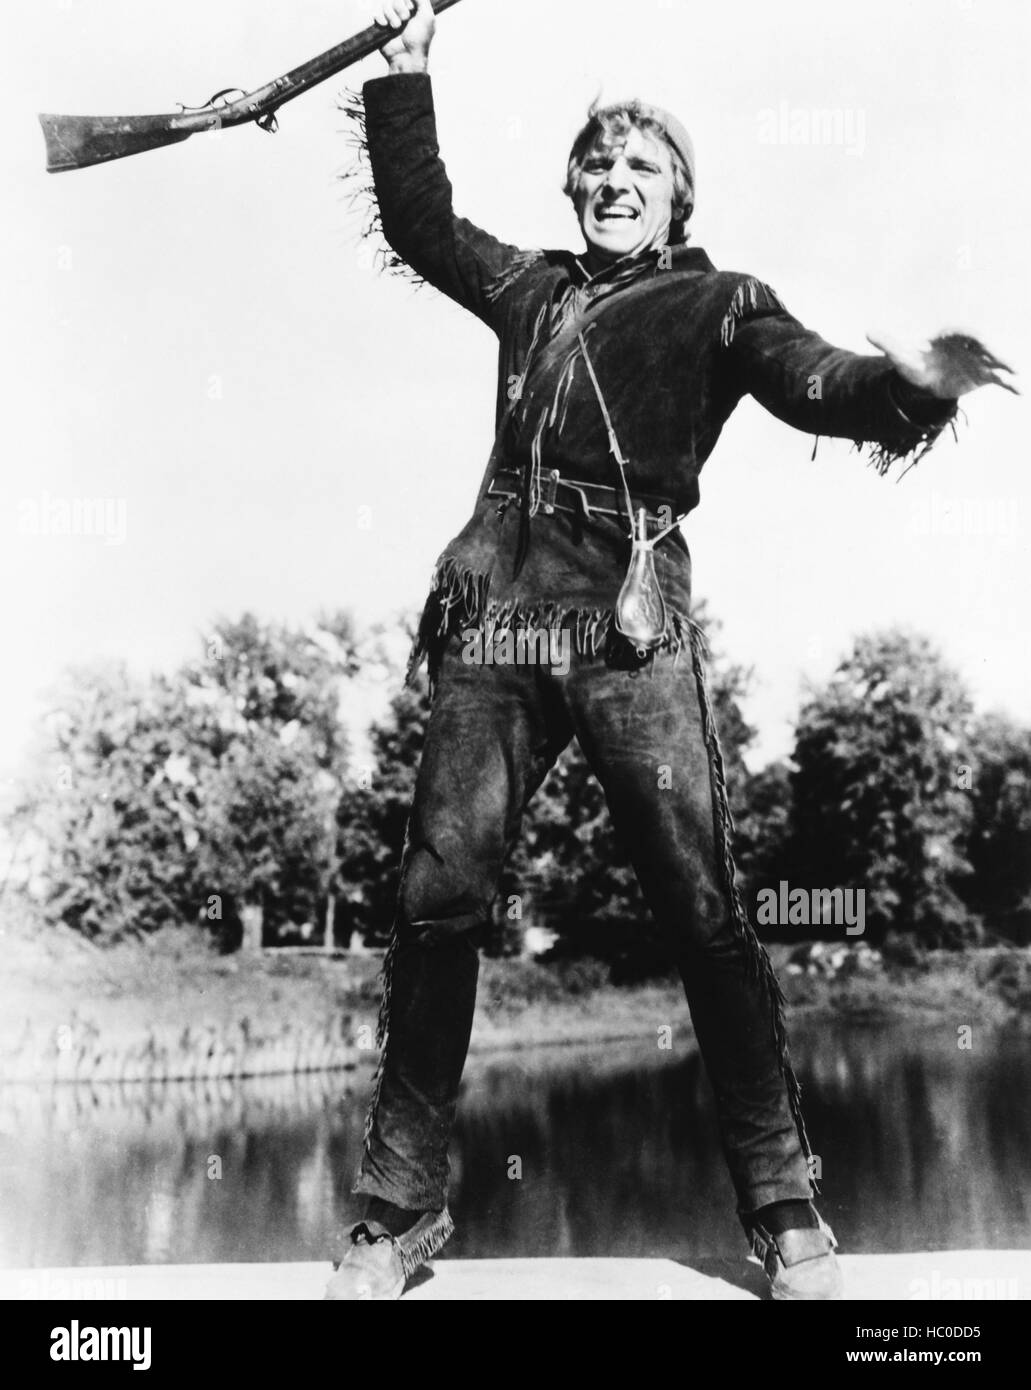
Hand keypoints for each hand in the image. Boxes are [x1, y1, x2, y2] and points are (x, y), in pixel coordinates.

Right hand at [373, 0, 434, 71]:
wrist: (406, 57)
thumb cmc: (419, 38)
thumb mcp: (427, 16)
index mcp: (413, 10)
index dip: (407, 1)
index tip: (412, 9)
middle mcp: (402, 13)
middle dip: (400, 8)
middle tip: (405, 20)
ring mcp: (391, 20)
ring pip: (385, 5)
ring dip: (391, 16)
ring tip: (396, 28)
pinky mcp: (381, 27)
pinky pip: (376, 14)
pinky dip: (381, 19)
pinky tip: (386, 27)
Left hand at [867, 330, 1017, 398]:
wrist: (924, 380)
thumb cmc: (913, 362)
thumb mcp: (901, 355)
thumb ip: (888, 343)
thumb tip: (867, 331)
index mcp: (953, 333)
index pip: (967, 332)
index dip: (975, 338)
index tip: (982, 343)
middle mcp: (969, 344)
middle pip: (986, 345)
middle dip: (996, 353)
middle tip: (1006, 363)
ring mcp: (978, 359)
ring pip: (995, 362)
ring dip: (1007, 367)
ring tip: (1016, 375)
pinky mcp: (983, 375)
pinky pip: (999, 378)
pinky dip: (1010, 384)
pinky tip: (1020, 392)